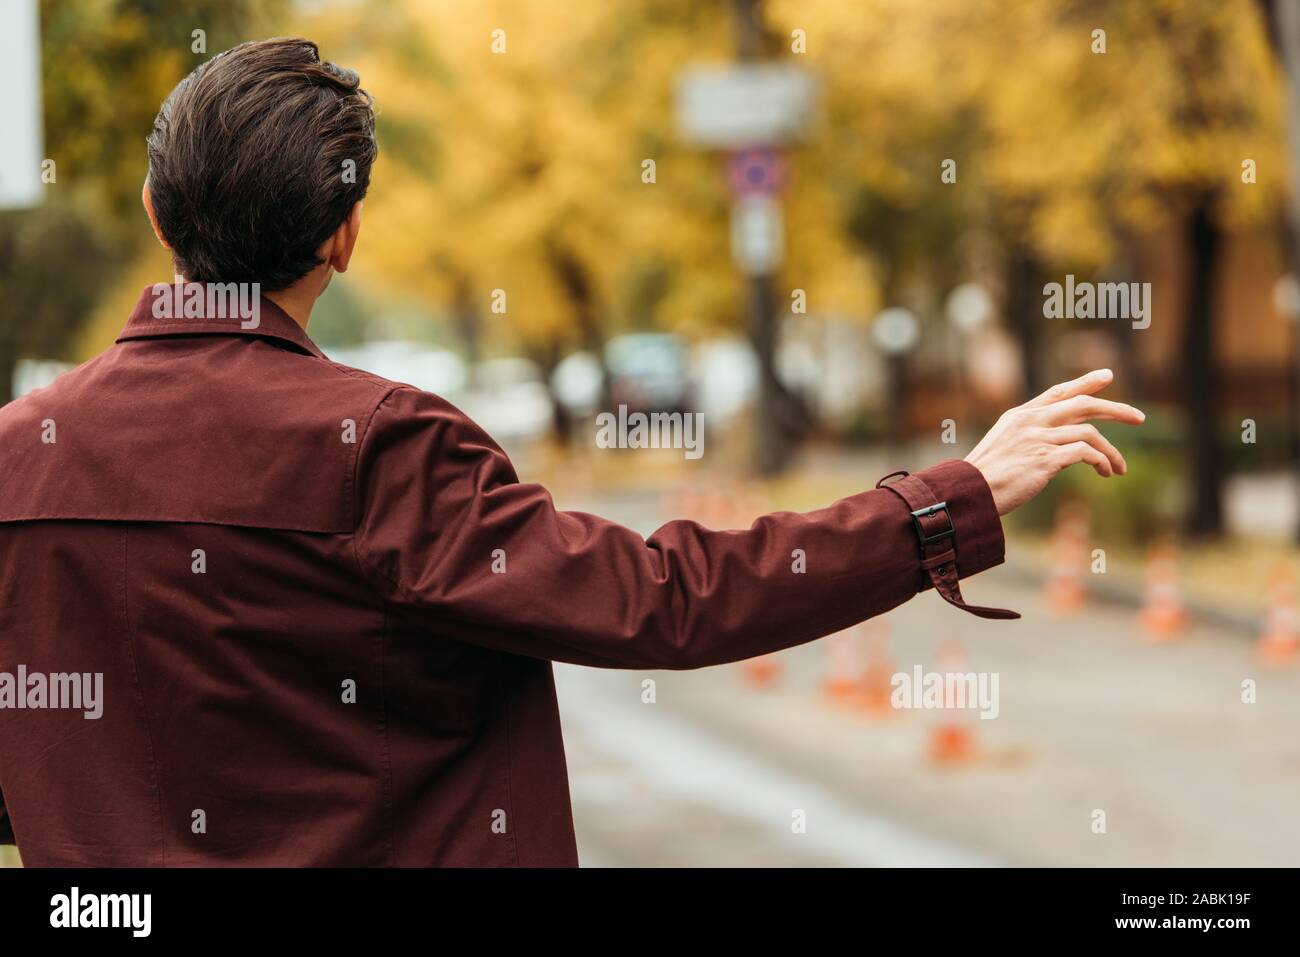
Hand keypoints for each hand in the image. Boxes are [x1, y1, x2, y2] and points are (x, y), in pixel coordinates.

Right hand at [964, 369, 1143, 516]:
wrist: (969, 492)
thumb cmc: (983, 477)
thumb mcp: (1004, 447)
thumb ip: (1030, 438)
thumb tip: (1061, 446)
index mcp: (1020, 416)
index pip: (1059, 392)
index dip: (1085, 382)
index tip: (1107, 376)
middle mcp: (1031, 421)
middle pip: (1083, 404)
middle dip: (1116, 409)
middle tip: (1139, 417)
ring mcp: (1039, 438)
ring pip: (1089, 432)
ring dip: (1111, 451)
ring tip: (1118, 468)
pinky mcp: (1046, 459)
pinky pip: (1086, 453)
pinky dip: (1101, 461)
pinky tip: (1105, 472)